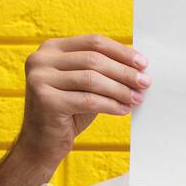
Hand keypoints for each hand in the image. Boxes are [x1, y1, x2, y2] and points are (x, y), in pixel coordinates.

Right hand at [14, 34, 150, 168]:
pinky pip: (88, 100)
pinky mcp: (45, 100)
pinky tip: (124, 109)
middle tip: (145, 82)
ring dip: (120, 89)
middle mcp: (41, 60)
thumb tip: (138, 67)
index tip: (143, 63)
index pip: (92, 43)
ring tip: (137, 98)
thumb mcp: (84, 85)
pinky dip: (110, 105)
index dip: (120, 51)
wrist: (42, 143)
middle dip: (124, 71)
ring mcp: (40, 79)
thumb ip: (102, 71)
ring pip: (91, 79)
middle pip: (93, 59)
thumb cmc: (69, 111)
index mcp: (51, 49)